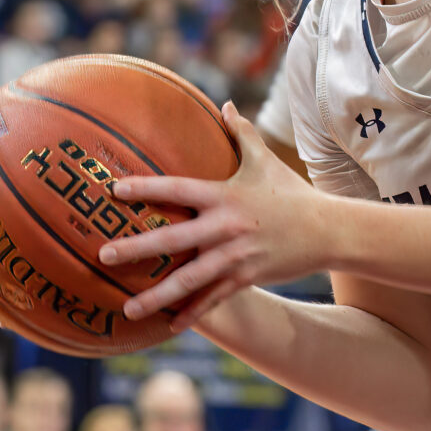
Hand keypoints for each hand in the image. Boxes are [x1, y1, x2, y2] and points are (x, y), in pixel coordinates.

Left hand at [106, 102, 326, 325]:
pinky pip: (214, 299)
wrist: (327, 230)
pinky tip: (169, 326)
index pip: (177, 188)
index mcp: (224, 195)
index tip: (114, 190)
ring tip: (127, 309)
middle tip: (103, 256)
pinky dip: (192, 314)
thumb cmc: (290, 193)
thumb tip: (224, 104)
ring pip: (189, 279)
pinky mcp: (247, 277)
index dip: (145, 188)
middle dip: (137, 249)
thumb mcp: (264, 161)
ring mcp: (235, 255)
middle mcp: (225, 226)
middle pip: (173, 239)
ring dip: (156, 295)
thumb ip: (241, 133)